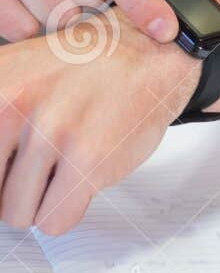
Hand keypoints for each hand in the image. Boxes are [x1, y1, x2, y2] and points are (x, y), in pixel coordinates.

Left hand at [0, 6, 198, 233]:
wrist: (151, 52)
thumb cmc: (89, 65)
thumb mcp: (21, 74)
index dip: (2, 168)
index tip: (17, 160)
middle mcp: (14, 105)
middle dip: (17, 186)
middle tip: (47, 155)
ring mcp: (51, 132)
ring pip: (18, 213)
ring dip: (43, 198)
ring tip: (67, 160)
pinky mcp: (87, 159)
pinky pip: (55, 221)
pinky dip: (70, 207)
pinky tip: (86, 170)